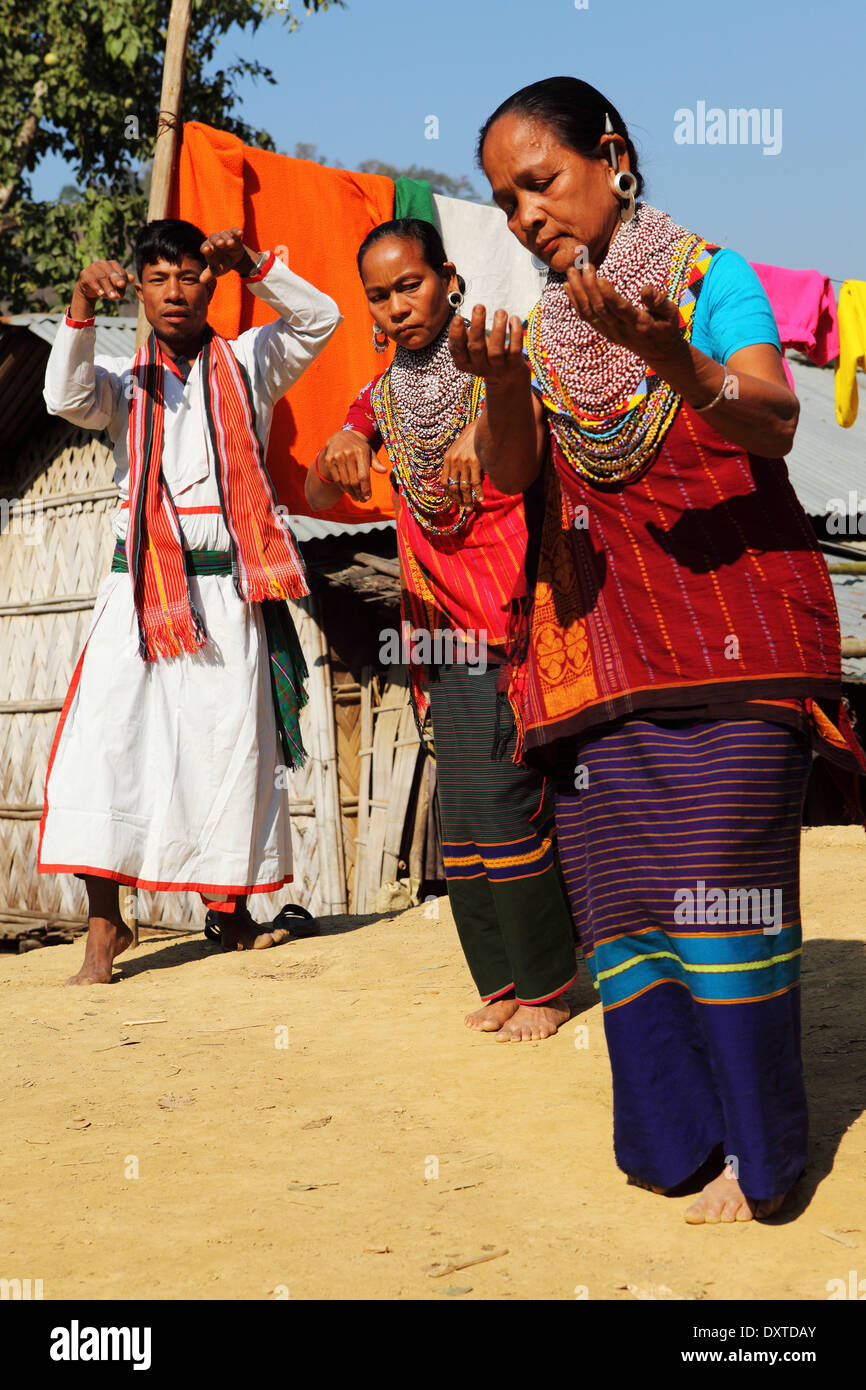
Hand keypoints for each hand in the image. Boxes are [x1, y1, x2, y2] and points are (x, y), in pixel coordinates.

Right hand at [73, 260, 132, 310]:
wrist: (90, 289)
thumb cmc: (107, 285)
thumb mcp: (117, 285)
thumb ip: (125, 282)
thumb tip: (132, 277)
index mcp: (112, 264)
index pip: (120, 271)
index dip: (123, 280)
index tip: (124, 288)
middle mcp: (102, 263)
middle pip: (111, 273)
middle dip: (116, 282)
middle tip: (120, 293)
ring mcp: (92, 267)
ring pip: (101, 277)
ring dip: (108, 288)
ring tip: (113, 297)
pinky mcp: (84, 273)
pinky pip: (91, 280)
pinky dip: (97, 288)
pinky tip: (101, 294)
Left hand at [199, 228, 255, 283]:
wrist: (234, 258)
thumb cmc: (222, 264)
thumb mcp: (216, 270)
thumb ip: (209, 274)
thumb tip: (201, 281)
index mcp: (208, 248)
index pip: (205, 247)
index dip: (206, 248)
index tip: (207, 250)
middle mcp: (214, 240)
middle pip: (213, 238)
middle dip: (217, 241)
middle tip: (220, 244)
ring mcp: (223, 236)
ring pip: (224, 234)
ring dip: (227, 238)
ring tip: (231, 243)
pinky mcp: (233, 234)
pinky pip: (234, 231)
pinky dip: (237, 232)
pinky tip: (240, 233)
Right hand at [316, 430, 386, 502]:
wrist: (340, 437)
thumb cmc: (358, 448)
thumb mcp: (368, 452)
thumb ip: (376, 462)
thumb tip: (385, 471)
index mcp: (361, 452)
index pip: (363, 475)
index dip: (366, 488)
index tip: (368, 497)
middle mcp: (349, 454)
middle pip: (354, 481)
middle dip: (359, 493)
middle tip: (363, 500)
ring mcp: (338, 457)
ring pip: (345, 481)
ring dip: (351, 492)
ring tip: (356, 497)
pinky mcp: (329, 460)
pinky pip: (337, 479)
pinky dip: (343, 487)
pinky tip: (348, 491)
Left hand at [440, 419, 483, 508]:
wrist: (480, 427)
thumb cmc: (470, 440)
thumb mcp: (457, 450)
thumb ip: (454, 464)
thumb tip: (456, 482)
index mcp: (447, 459)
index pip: (444, 482)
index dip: (449, 494)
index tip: (455, 501)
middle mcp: (454, 461)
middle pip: (453, 487)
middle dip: (458, 500)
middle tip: (464, 508)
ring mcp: (464, 462)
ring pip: (464, 487)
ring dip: (467, 500)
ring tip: (471, 507)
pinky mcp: (475, 462)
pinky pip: (476, 483)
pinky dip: (479, 493)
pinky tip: (481, 499)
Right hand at [449, 305, 529, 390]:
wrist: (506, 376)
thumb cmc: (484, 354)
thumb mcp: (470, 347)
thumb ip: (464, 336)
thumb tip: (458, 319)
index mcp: (465, 362)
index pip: (458, 350)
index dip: (456, 335)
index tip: (458, 318)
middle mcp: (480, 367)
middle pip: (476, 348)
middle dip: (477, 326)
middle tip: (479, 306)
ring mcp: (497, 367)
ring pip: (496, 350)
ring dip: (498, 329)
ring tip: (500, 312)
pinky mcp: (514, 364)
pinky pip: (515, 349)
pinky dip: (515, 333)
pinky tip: (514, 318)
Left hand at [564, 263, 684, 365]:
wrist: (659, 353)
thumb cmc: (666, 328)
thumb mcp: (671, 314)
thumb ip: (659, 301)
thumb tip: (645, 289)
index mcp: (638, 324)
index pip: (620, 309)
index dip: (608, 294)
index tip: (599, 277)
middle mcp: (620, 330)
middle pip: (599, 309)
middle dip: (589, 287)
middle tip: (582, 266)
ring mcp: (610, 332)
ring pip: (589, 313)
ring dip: (577, 292)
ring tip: (570, 272)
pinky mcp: (604, 332)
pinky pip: (586, 317)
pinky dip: (575, 302)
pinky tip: (568, 287)